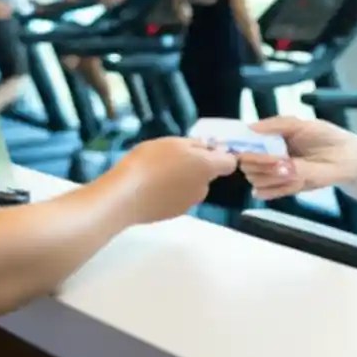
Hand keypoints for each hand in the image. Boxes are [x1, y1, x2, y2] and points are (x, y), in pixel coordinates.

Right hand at [113, 137, 238, 223]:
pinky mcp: (174, 214)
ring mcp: (189, 203)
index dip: (219, 155)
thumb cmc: (149, 162)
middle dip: (195, 167)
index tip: (203, 150)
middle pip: (207, 175)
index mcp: (206, 168)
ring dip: (182, 180)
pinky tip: (151, 188)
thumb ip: (196, 145)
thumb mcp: (172, 143)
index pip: (229, 163)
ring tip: (157, 174)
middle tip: (171, 158)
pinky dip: (170, 193)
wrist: (126, 196)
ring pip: (192, 187)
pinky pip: (178, 198)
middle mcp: (203, 188)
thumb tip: (210, 148)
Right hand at [236, 116, 356, 201]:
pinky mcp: (282, 185)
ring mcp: (277, 169)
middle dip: (263, 166)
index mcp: (279, 131)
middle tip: (286, 167)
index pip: (248, 137)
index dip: (249, 147)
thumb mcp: (314, 127)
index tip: (266, 154)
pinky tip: (294, 185)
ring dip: (272, 180)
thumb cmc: (339, 143)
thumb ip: (283, 126)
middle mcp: (274, 150)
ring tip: (297, 176)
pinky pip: (265, 191)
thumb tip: (252, 127)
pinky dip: (276, 191)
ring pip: (254, 178)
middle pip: (247, 161)